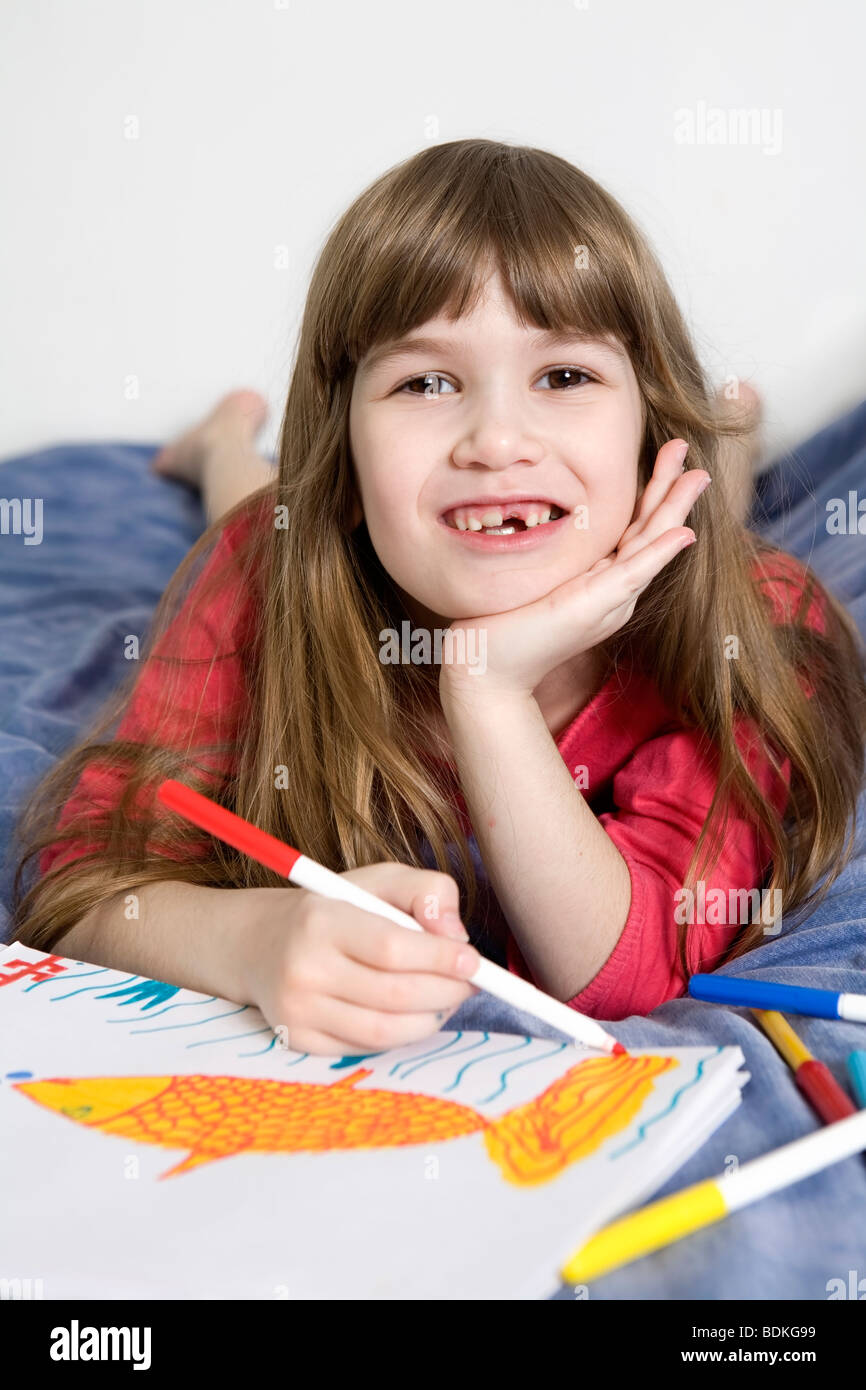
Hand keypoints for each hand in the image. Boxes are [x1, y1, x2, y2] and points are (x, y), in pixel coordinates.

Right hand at [239, 864, 481, 1056]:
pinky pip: (367, 1048)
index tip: (473, 962)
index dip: (440, 959)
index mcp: (321, 920)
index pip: (392, 948)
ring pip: (385, 1031)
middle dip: (446, 992)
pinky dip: (402, 1035)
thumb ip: (426, 891)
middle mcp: (303, 968)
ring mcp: (297, 1010)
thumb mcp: (377, 880)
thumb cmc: (333, 908)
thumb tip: (455, 934)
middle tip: (473, 983)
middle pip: (394, 995)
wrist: (259, 943)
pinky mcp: (299, 1040)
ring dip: (431, 1019)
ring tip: (449, 999)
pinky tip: (415, 1014)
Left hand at [439, 439, 709, 697]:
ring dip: (676, 509)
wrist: (489, 669)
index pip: (635, 530)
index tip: (666, 458)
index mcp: (602, 581)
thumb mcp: (538, 578)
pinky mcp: (594, 607)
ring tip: (696, 476)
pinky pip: (633, 574)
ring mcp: (609, 600)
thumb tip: (555, 522)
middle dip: (671, 490)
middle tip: (688, 450)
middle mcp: (614, 591)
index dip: (653, 494)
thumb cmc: (505, 625)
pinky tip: (682, 533)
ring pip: (651, 546)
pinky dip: (659, 553)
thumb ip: (559, 557)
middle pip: (652, 532)